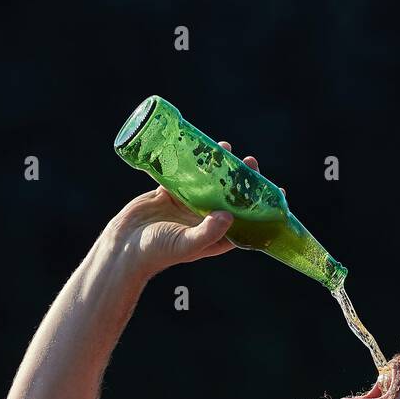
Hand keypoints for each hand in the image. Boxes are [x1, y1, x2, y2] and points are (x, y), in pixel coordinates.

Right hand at [107, 142, 283, 277]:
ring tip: (226, 147)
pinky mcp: (167, 195)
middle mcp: (204, 220)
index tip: (277, 190)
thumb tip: (229, 215)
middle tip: (249, 162)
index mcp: (215, 236)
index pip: (246, 221)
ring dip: (218, 166)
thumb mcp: (186, 244)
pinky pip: (183, 175)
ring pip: (208, 182)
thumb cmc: (157, 252)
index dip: (262, 207)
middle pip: (229, 197)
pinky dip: (190, 162)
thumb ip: (209, 232)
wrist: (122, 249)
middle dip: (241, 180)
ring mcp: (186, 207)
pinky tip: (198, 146)